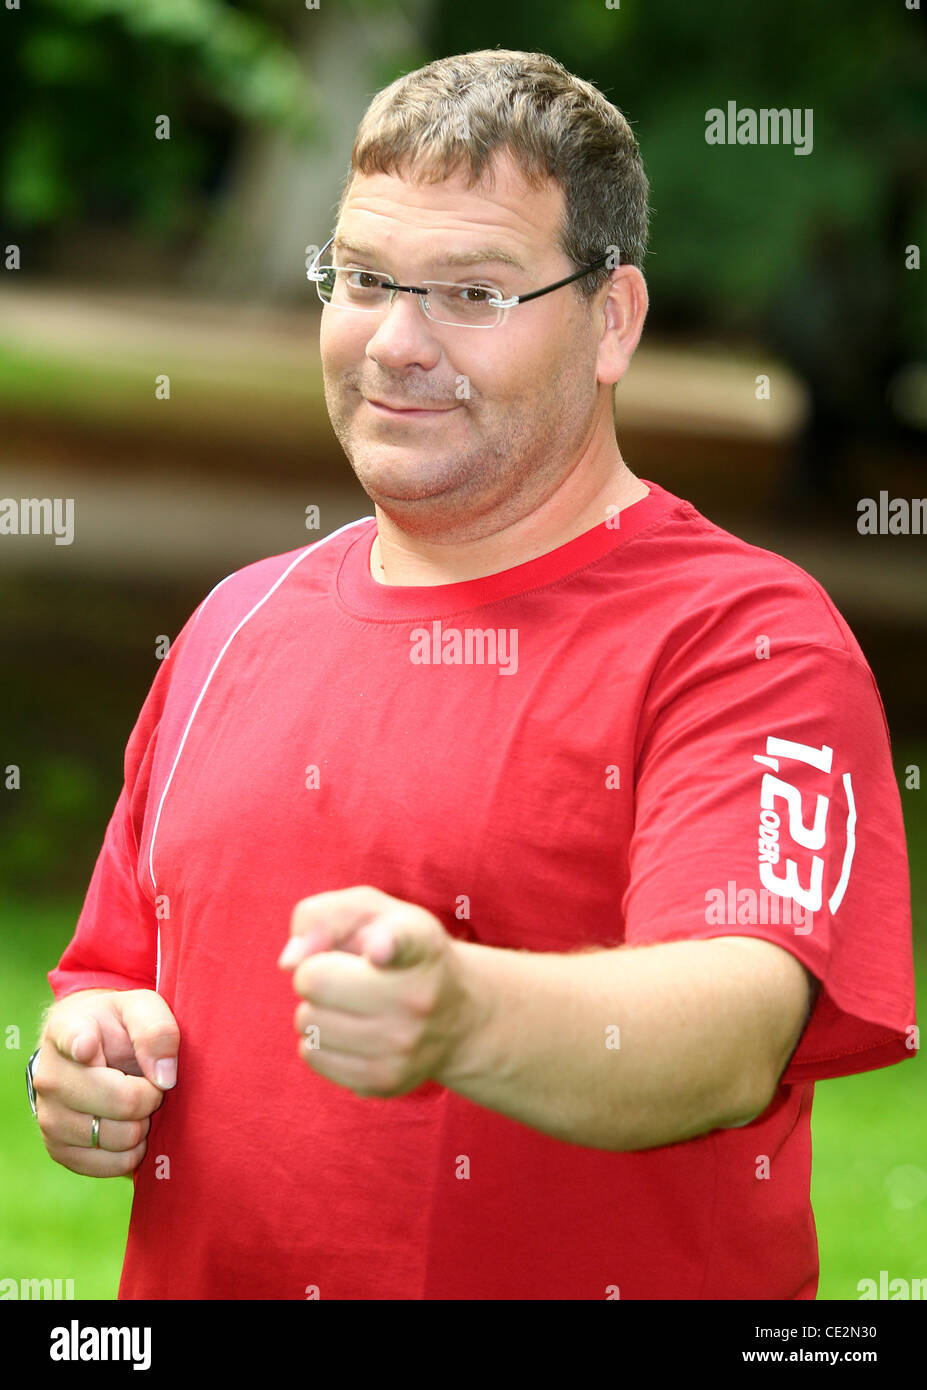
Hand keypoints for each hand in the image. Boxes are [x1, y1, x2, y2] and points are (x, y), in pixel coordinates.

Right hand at [34, 988, 179, 1176]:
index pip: (73, 1040)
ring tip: (132, 1102)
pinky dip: (130, 1152)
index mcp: (68, 1030)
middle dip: (149, 1095)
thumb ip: (157, 1031)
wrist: (87, 1051)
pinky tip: (125, 1126)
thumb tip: (163, 1077)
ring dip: (140, 1124)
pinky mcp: (58, 1150)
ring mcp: (49, 1117)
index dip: (82, 1045)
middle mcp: (50, 1077)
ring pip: (120, 1138)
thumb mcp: (142, 1008)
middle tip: (146, 1082)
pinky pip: (111, 1166)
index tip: (88, 1047)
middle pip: (122, 1102)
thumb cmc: (118, 1027)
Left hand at [278, 886, 475, 1098]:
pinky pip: (312, 1056)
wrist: (458, 1016)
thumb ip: (321, 916)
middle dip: (314, 974)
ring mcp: (404, 1046)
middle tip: (341, 975)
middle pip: (315, 983)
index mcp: (419, 944)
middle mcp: (418, 997)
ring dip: (315, 1009)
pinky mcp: (386, 1080)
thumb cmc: (397, 950)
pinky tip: (349, 1030)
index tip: (379, 950)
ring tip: (349, 1004)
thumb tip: (289, 962)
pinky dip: (319, 1040)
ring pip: (307, 1023)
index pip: (402, 943)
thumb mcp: (371, 913)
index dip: (386, 945)